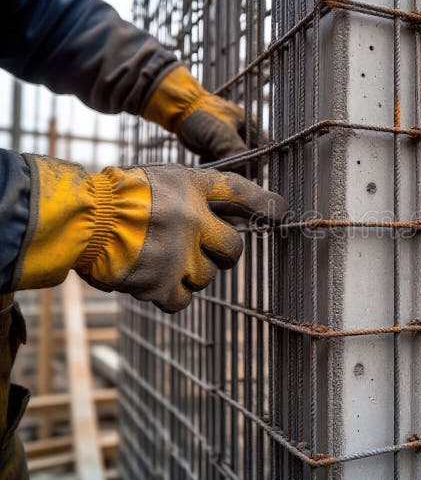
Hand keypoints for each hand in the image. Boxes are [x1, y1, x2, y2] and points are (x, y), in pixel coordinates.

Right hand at [12, 155, 286, 312]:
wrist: (81, 221)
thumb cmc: (116, 197)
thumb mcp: (160, 179)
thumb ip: (195, 195)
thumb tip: (229, 214)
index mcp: (192, 189)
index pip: (241, 192)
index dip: (266, 203)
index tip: (280, 211)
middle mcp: (194, 222)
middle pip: (234, 249)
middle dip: (223, 252)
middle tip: (200, 248)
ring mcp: (179, 255)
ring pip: (207, 276)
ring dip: (191, 273)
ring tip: (162, 260)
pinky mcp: (161, 284)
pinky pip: (183, 300)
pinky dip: (173, 294)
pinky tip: (156, 280)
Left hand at [143, 65, 259, 165]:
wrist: (177, 108)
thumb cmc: (202, 115)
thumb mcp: (221, 133)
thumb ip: (235, 151)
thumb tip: (243, 169)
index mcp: (252, 129)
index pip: (262, 154)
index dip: (253, 165)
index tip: (238, 170)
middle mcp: (245, 136)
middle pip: (248, 162)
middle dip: (234, 167)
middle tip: (219, 167)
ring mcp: (231, 143)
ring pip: (234, 165)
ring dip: (223, 167)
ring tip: (208, 160)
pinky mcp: (218, 149)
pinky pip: (222, 164)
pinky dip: (214, 165)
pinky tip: (203, 159)